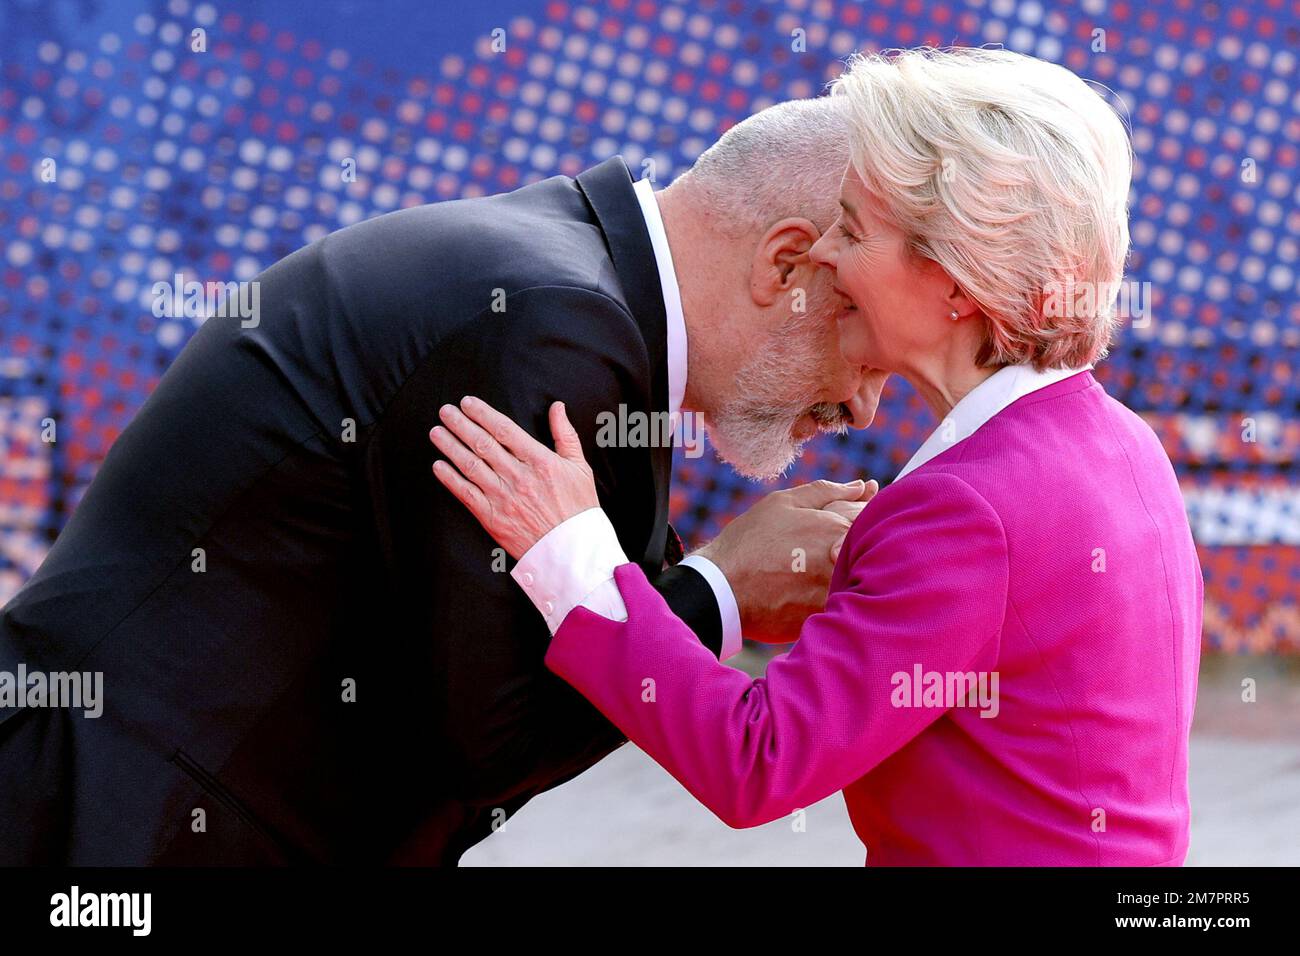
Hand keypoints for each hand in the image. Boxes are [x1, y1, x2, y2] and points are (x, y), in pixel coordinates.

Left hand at [430, 396, 596, 559]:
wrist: (572, 549)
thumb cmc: (578, 508)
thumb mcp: (580, 467)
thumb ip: (565, 434)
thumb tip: (557, 407)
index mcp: (540, 461)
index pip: (504, 430)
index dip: (482, 414)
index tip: (468, 403)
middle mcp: (518, 477)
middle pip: (482, 444)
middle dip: (460, 424)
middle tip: (445, 411)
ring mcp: (503, 498)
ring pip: (470, 465)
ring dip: (450, 446)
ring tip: (437, 432)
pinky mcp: (493, 518)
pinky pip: (466, 494)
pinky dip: (450, 479)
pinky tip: (439, 466)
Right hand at [695, 478, 878, 643]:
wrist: (722, 590)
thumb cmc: (750, 542)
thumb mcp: (783, 503)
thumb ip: (827, 492)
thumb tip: (863, 486)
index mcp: (840, 528)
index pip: (873, 521)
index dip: (864, 518)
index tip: (841, 526)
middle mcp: (846, 561)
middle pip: (871, 551)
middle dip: (858, 547)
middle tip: (821, 552)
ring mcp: (839, 591)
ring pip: (861, 578)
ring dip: (850, 573)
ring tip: (811, 572)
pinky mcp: (828, 616)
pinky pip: (845, 604)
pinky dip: (837, 596)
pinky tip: (809, 593)